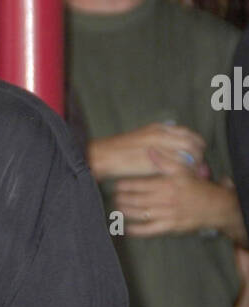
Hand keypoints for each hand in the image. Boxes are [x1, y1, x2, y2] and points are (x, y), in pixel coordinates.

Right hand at [88, 123, 205, 179]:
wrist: (105, 155)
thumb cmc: (121, 149)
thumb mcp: (143, 138)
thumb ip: (160, 140)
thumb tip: (173, 146)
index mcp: (159, 128)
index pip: (188, 133)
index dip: (197, 143)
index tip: (199, 151)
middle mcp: (162, 135)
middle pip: (192, 143)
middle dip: (199, 155)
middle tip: (201, 165)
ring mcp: (159, 148)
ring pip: (187, 155)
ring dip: (194, 165)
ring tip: (194, 173)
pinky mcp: (155, 162)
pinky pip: (177, 166)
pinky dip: (184, 172)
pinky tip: (184, 178)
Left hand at [114, 154, 241, 237]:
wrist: (214, 206)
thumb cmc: (196, 187)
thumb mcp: (182, 171)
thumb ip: (164, 161)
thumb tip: (150, 150)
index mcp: (166, 184)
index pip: (141, 184)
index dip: (127, 185)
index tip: (117, 184)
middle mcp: (165, 199)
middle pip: (138, 199)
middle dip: (123, 199)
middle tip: (113, 197)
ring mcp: (167, 214)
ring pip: (141, 213)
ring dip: (127, 212)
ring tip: (116, 209)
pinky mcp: (170, 227)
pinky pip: (150, 229)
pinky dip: (138, 230)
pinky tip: (127, 229)